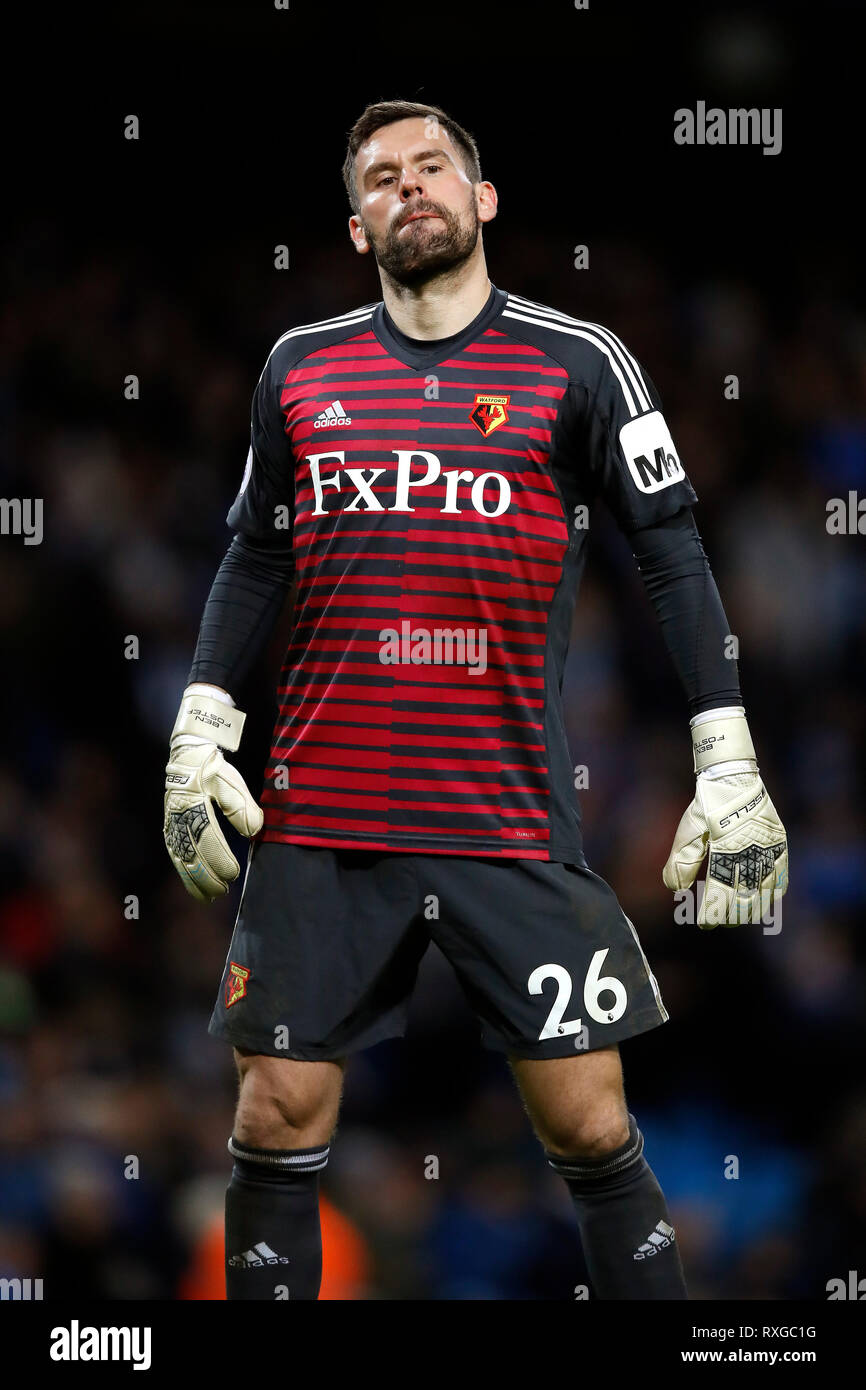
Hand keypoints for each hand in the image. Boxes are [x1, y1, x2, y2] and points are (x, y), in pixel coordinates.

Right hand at [163, 685, 262, 902]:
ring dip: (193, 877)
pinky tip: (191, 880)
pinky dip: (183, 869)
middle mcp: (178, 815)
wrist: (189, 752)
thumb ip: (241, 806)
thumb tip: (254, 831)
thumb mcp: (231, 781)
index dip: (219, 859)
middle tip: (222, 892)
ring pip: (180, 856)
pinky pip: (174, 851)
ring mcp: (171, 821)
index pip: (208, 838)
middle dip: (206, 875)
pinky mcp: (170, 824)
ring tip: (206, 895)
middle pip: (191, 852)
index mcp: (193, 803)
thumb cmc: (213, 767)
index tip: (234, 874)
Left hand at [663, 707, 787, 927]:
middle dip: (732, 914)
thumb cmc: (707, 804)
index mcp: (727, 850)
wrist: (733, 776)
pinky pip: (781, 875)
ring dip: (752, 907)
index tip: (705, 923)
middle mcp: (751, 852)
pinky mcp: (779, 843)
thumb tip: (675, 889)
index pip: (721, 893)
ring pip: (765, 891)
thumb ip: (681, 861)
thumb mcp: (689, 830)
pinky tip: (765, 900)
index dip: (714, 912)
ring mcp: (769, 848)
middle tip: (721, 921)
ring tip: (740, 916)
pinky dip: (773, 892)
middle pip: (745, 897)